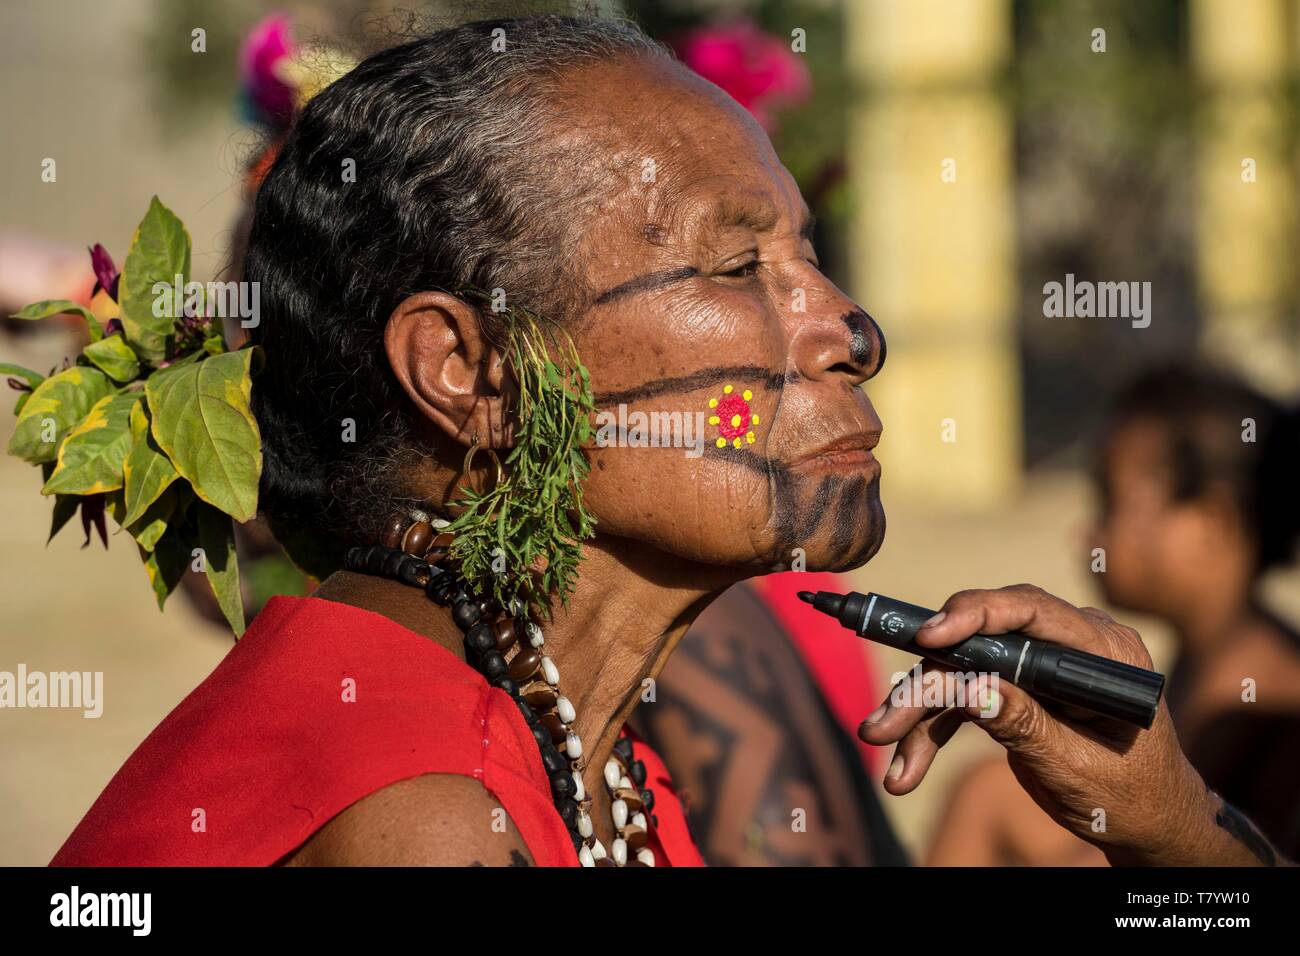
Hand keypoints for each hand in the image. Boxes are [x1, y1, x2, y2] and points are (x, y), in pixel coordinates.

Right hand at [858, 584, 1279, 865]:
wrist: (1147, 822)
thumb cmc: (1130, 796)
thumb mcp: (1077, 767)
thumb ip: (1027, 724)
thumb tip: (971, 688)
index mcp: (1101, 651)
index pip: (1031, 610)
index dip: (975, 615)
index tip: (929, 636)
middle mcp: (1066, 646)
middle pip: (979, 647)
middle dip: (926, 688)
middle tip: (881, 725)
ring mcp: (1038, 666)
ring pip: (959, 673)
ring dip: (918, 717)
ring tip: (892, 764)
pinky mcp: (1014, 686)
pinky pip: (961, 698)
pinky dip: (931, 732)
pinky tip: (907, 769)